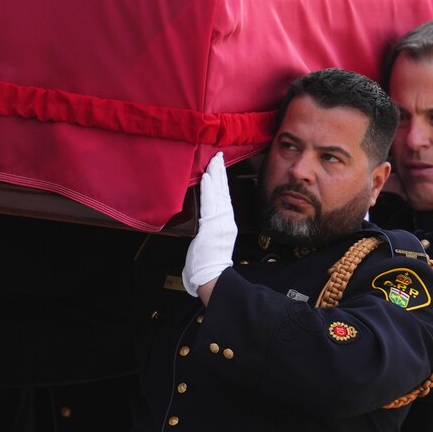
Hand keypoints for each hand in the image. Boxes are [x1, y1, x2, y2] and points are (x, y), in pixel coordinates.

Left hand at [182, 152, 236, 297]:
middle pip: (223, 191)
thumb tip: (206, 219)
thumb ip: (210, 227)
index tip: (219, 166)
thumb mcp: (211, 239)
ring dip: (216, 175)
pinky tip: (208, 177)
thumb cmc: (208, 262)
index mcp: (226, 223)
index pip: (224, 197)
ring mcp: (221, 222)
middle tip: (217, 155)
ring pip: (219, 194)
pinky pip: (210, 203)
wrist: (211, 276)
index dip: (222, 180)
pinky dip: (209, 189)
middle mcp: (226, 220)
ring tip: (213, 160)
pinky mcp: (212, 225)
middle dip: (220, 172)